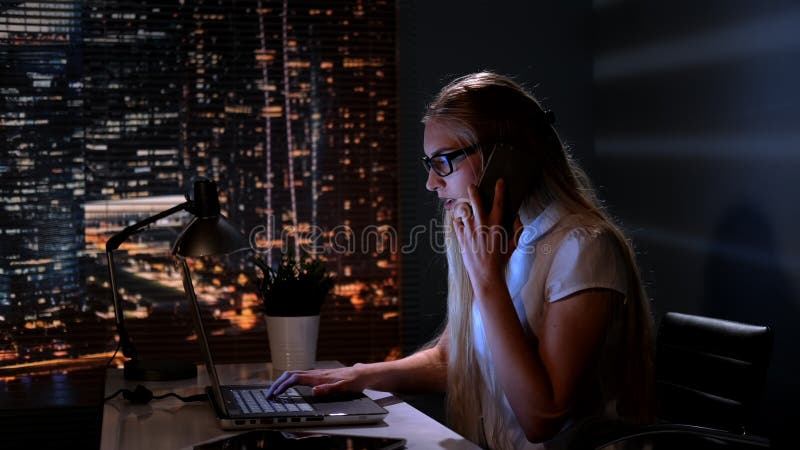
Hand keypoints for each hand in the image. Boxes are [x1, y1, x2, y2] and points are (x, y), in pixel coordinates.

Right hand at [265, 364, 367, 397]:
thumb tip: (314, 390)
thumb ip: (329, 389)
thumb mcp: (343, 388)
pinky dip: (289, 381)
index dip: (283, 386)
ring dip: (282, 382)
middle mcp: (315, 374)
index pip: (294, 379)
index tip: (275, 394)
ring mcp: (316, 374)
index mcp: (318, 377)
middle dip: (277, 384)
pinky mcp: (318, 376)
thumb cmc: (353, 381)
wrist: (362, 374)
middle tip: (268, 394)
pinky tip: (288, 387)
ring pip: (293, 374)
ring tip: (274, 391)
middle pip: (290, 375)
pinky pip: (299, 376)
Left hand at [452, 179, 511, 294]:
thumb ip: (517, 230)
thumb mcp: (513, 245)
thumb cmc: (501, 260)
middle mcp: (482, 224)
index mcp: (496, 224)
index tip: (500, 180)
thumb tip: (517, 218)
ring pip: (463, 211)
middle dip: (473, 191)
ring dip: (465, 208)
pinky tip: (462, 222)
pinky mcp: (461, 237)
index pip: (499, 201)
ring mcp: (469, 230)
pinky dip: (459, 221)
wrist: (486, 275)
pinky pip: (457, 223)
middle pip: (475, 201)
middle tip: (472, 186)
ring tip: (466, 208)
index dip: (500, 189)